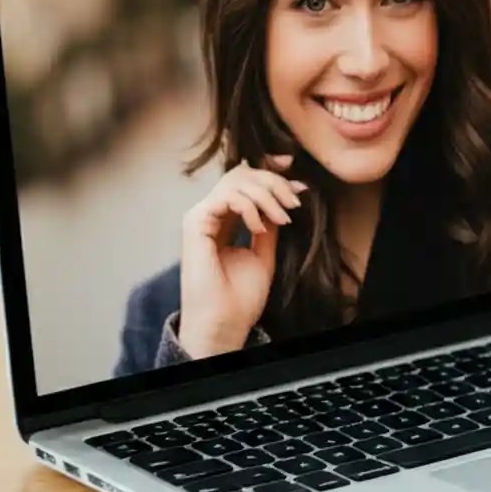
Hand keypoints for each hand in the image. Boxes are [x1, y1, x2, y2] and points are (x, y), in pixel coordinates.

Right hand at [178, 156, 306, 359]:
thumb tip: (284, 199)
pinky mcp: (195, 223)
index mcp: (224, 220)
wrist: (225, 321)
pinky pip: (226, 197)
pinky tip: (260, 226)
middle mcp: (210, 215)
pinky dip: (250, 207)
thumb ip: (270, 225)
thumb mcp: (265, 253)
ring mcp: (200, 217)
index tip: (293, 170)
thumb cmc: (241, 296)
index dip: (267, 169)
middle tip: (295, 200)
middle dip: (273, 181)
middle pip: (241, 175)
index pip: (243, 182)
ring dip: (267, 195)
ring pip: (235, 181)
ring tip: (283, 217)